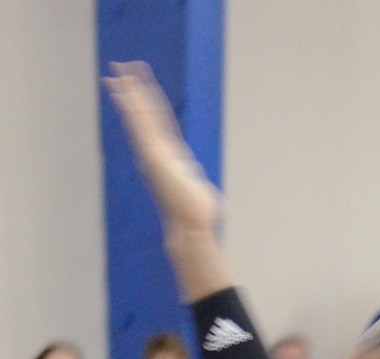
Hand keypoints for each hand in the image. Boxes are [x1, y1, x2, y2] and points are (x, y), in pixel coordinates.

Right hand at [104, 63, 221, 233]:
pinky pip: (140, 125)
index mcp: (168, 154)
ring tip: (117, 69)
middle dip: (132, 89)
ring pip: (139, 114)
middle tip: (118, 66)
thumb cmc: (198, 217)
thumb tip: (217, 204)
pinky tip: (121, 90)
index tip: (139, 84)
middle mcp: (157, 151)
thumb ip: (205, 192)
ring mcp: (153, 152)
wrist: (190, 226)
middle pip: (143, 112)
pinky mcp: (152, 155)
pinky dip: (130, 107)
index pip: (157, 120)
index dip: (149, 101)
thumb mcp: (204, 197)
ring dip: (128, 91)